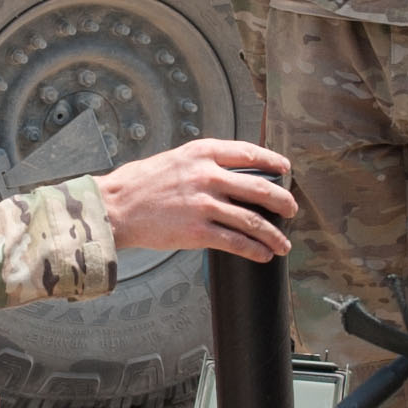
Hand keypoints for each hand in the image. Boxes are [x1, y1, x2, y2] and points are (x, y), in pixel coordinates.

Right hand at [97, 139, 296, 262]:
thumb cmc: (140, 184)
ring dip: (274, 234)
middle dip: (283, 202)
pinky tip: (263, 254)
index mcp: (203, 153)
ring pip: (253, 220)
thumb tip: (230, 175)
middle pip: (260, 189)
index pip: (250, 153)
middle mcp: (208, 175)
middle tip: (291, 210)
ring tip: (283, 244)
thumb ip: (203, 164)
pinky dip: (255, 250)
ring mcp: (204, 204)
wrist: (115, 207)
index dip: (273, 162)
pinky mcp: (198, 231)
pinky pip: (236, 242)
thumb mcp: (175, 159)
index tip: (285, 170)